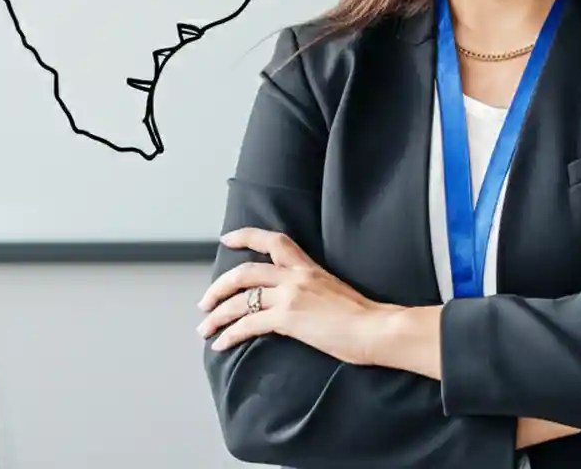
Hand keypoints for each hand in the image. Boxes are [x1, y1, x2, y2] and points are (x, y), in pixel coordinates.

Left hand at [196, 227, 388, 364]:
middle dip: (218, 287)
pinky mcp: (288, 318)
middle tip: (205, 301)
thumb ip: (312, 289)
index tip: (226, 238)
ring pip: (240, 299)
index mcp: (308, 267)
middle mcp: (295, 276)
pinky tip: (221, 344)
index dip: (245, 236)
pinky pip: (248, 324)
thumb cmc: (364, 317)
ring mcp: (290, 296)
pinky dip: (230, 334)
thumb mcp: (334, 290)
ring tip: (204, 328)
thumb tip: (298, 302)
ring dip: (217, 314)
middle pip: (244, 273)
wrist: (376, 328)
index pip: (273, 241)